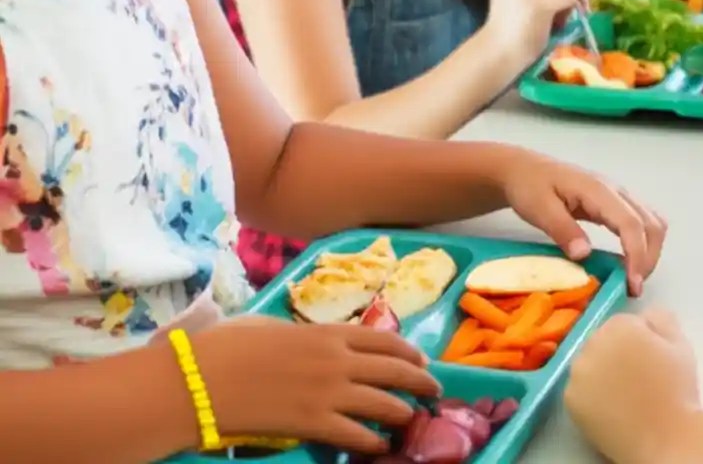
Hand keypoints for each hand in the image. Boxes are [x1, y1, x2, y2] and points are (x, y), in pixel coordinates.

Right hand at [195, 319, 439, 454]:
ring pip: (385, 403)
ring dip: (403, 412)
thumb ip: (300, 335)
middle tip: (434, 390)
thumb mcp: (270, 327)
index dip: (409, 352)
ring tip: (412, 418)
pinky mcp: (314, 423)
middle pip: (395, 370)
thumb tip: (308, 343)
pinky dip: (374, 441)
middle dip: (421, 380)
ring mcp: (329, 392)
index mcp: (326, 332)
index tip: (420, 360)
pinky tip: (380, 446)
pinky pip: (358, 434)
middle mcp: (338, 360)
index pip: (384, 340)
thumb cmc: (224, 347)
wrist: (197, 380)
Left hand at [501, 151, 665, 295]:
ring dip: (649, 252)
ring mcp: (618, 196)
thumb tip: (584, 255)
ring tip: (632, 278)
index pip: (631, 223)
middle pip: (651, 225)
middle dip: (648, 259)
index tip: (632, 284)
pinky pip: (642, 222)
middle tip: (633, 288)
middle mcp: (616, 191)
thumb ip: (562, 230)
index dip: (637, 255)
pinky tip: (628, 262)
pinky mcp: (615, 203)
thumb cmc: (529, 186)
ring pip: (652, 223)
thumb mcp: (538, 208)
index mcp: (598, 191)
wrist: (524, 168)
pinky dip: (643, 244)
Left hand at [565, 309, 699, 463]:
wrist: (665, 436)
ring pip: (590, 364)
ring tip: (625, 393)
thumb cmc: (677, 389)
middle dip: (618, 353)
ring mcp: (578, 372)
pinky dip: (592, 394)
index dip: (641, 340)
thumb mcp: (681, 344)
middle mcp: (592, 343)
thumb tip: (648, 314)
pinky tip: (612, 406)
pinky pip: (581, 388)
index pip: (625, 324)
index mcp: (619, 326)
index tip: (653, 359)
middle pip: (604, 341)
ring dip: (602, 371)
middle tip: (639, 376)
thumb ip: (662, 319)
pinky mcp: (571, 399)